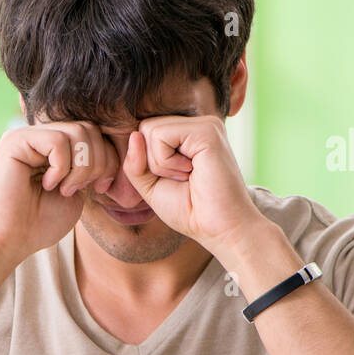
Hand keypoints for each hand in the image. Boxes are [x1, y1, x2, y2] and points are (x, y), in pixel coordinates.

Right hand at [0, 121, 120, 267]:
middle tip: (78, 190)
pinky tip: (47, 184)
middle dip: (97, 163)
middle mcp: (40, 135)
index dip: (108, 159)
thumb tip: (109, 143)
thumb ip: (91, 165)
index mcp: (54, 147)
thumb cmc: (40, 223)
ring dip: (81, 167)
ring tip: (64, 189)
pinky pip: (58, 141)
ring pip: (77, 132)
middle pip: (89, 128)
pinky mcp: (15, 141)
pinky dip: (61, 167)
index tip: (100, 188)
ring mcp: (27, 135)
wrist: (10, 241)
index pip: (95, 133)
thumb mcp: (78, 191)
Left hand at [123, 115, 265, 254]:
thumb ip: (136, 162)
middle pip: (145, 129)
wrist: (219, 229)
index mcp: (188, 135)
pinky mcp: (206, 130)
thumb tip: (134, 134)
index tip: (176, 181)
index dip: (147, 163)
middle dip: (152, 162)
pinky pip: (160, 136)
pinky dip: (166, 162)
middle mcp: (197, 125)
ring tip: (188, 176)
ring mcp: (204, 125)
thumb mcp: (151, 186)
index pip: (145, 133)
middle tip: (182, 179)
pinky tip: (191, 171)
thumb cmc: (189, 211)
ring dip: (160, 164)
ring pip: (150, 130)